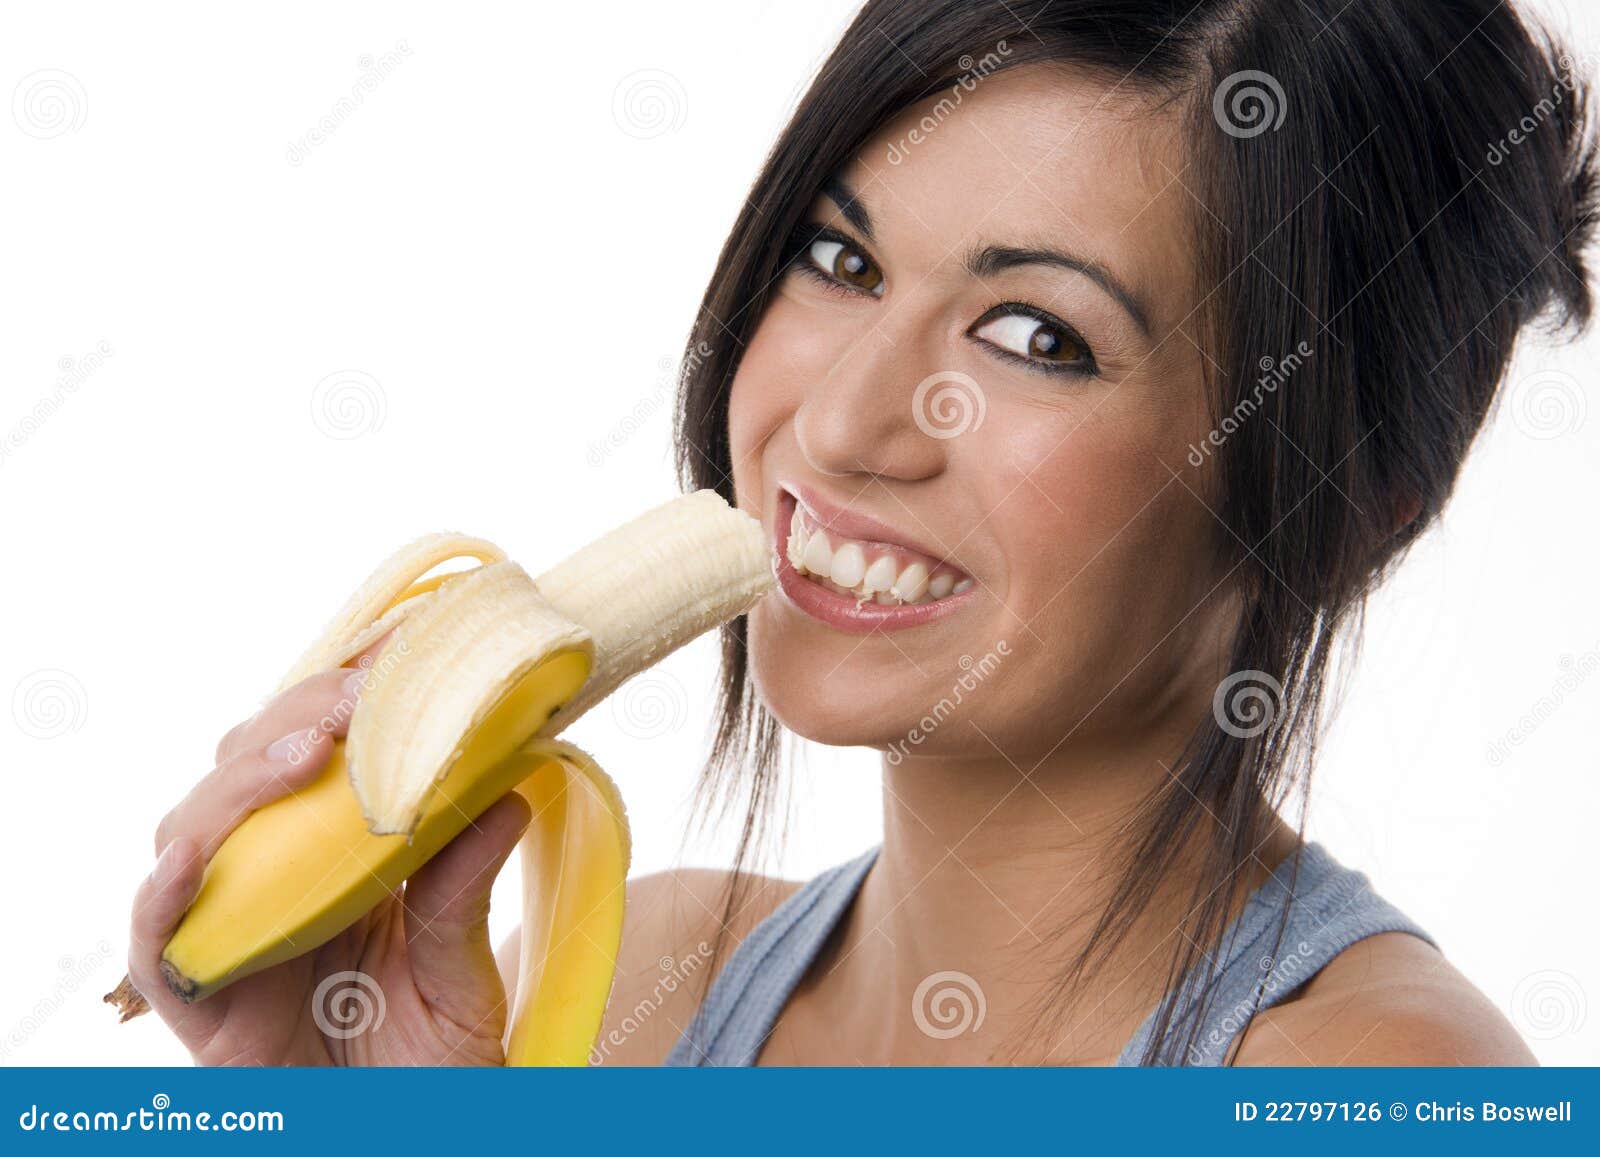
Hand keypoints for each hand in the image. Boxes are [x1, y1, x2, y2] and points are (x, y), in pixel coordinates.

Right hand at [123, 664, 528, 1064]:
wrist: (398, 1144)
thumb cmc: (427, 1065)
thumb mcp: (460, 976)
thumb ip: (463, 897)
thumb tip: (510, 793)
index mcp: (336, 859)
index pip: (327, 753)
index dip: (353, 692)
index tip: (410, 638)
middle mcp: (272, 880)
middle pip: (250, 772)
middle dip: (297, 720)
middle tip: (361, 693)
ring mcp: (228, 930)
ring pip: (193, 831)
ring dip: (241, 786)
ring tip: (303, 754)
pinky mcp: (194, 998)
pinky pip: (156, 941)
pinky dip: (164, 898)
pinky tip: (192, 860)